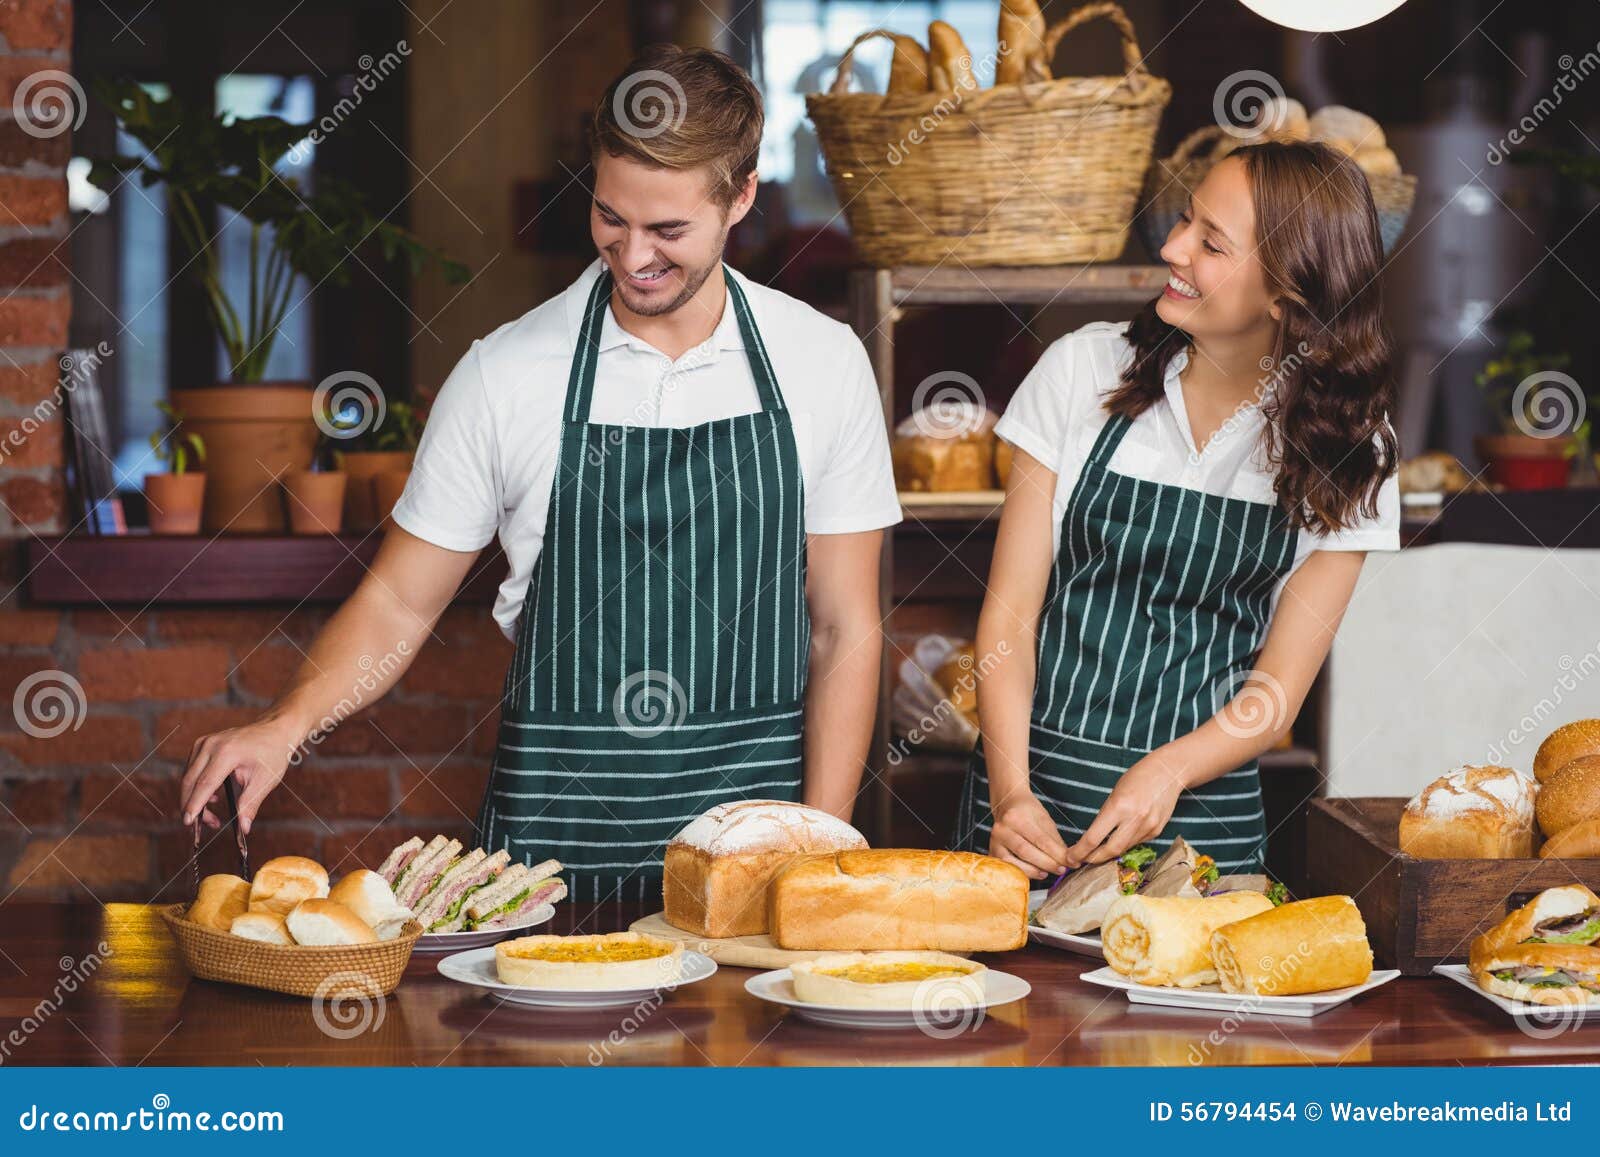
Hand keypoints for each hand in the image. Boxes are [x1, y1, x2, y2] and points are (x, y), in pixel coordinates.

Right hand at [179, 718, 298, 836]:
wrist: (275, 730)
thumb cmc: (272, 754)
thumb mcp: (265, 780)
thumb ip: (250, 804)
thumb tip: (244, 828)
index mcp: (227, 753)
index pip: (205, 784)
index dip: (195, 805)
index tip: (189, 822)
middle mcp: (211, 745)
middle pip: (191, 781)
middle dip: (190, 806)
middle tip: (197, 828)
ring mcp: (204, 742)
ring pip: (189, 777)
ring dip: (193, 799)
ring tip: (211, 818)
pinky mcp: (202, 744)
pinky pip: (192, 769)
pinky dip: (197, 787)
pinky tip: (213, 800)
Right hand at [988, 791, 1069, 879]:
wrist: (1007, 804)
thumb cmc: (1027, 811)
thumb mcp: (1044, 819)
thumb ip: (1055, 840)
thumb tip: (1068, 860)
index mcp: (1016, 817)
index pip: (1040, 840)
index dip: (1057, 854)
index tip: (1070, 862)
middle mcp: (1002, 828)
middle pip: (1027, 851)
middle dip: (1048, 864)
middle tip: (1062, 869)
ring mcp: (994, 841)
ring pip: (1015, 862)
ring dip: (1036, 870)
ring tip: (1049, 872)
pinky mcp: (992, 851)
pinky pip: (1009, 867)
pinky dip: (1024, 872)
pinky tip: (1037, 872)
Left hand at [1063, 751, 1185, 867]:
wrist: (1169, 772)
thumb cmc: (1138, 777)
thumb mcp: (1115, 792)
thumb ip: (1106, 814)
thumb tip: (1094, 837)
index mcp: (1119, 806)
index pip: (1094, 837)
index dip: (1080, 851)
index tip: (1070, 856)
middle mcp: (1135, 820)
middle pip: (1110, 851)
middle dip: (1093, 858)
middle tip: (1081, 860)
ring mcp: (1148, 828)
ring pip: (1124, 849)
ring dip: (1108, 853)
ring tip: (1096, 852)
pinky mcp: (1156, 831)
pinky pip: (1136, 843)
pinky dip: (1124, 844)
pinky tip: (1119, 838)